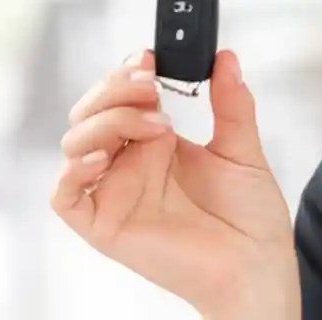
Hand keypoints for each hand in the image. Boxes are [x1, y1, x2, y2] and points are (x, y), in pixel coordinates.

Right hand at [50, 49, 300, 317]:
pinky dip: (73, 170)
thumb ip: (232, 102)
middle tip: (151, 82)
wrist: (257, 264)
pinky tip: (104, 155)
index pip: (121, 95)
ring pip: (75, 143)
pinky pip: (65, 195)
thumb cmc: (251, 216)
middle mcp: (130, 163)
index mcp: (157, 142)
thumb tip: (226, 57)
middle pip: (92, 112)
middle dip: (115, 88)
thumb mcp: (243, 148)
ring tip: (156, 123)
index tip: (150, 58)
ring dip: (107, 120)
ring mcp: (114, 192)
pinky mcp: (104, 225)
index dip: (127, 73)